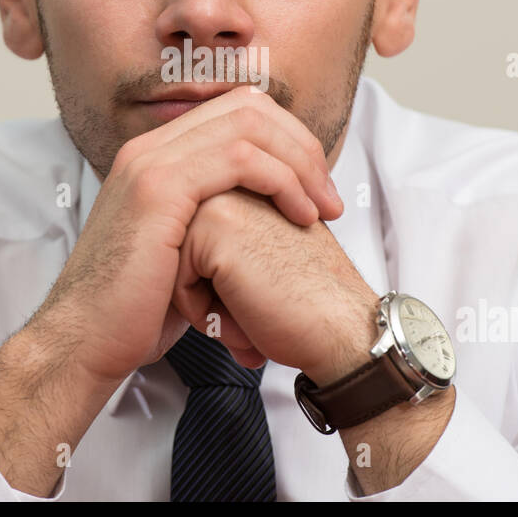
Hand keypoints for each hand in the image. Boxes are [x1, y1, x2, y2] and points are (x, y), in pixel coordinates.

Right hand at [29, 86, 345, 387]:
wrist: (85, 343)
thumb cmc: (134, 311)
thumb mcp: (183, 253)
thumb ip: (215, 221)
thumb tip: (262, 218)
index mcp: (155, 156)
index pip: (235, 112)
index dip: (286, 139)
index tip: (316, 187)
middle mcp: (150, 148)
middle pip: (248, 107)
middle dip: (300, 145)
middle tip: (329, 196)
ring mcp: (151, 163)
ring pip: (250, 125)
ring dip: (299, 163)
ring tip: (323, 208)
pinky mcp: (159, 189)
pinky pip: (240, 159)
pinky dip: (282, 181)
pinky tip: (300, 215)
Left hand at [170, 188, 379, 379]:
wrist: (343, 333)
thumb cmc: (305, 306)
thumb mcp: (260, 259)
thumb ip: (226, 243)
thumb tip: (177, 264)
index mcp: (247, 187)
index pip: (193, 244)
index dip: (219, 285)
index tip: (265, 294)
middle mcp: (234, 183)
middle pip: (180, 250)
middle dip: (209, 291)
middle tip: (261, 305)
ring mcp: (223, 197)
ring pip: (173, 263)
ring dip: (205, 302)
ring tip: (252, 312)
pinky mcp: (214, 224)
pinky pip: (174, 278)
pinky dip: (201, 311)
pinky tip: (244, 316)